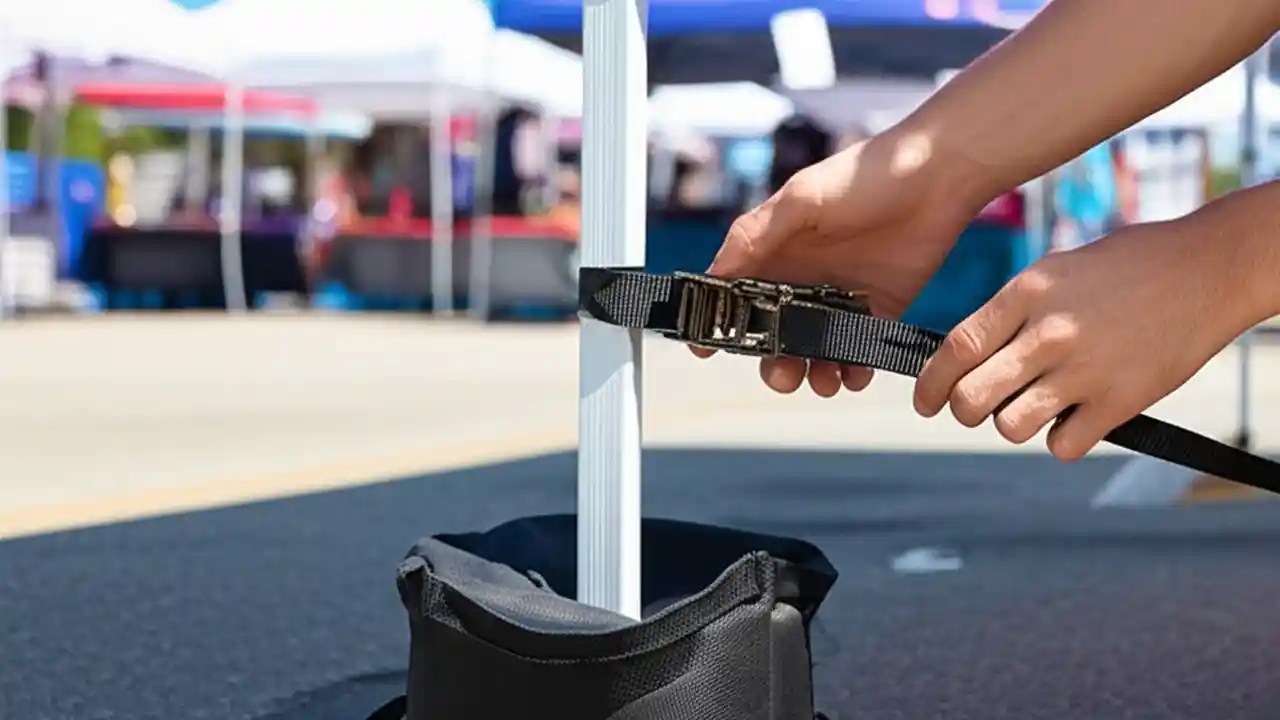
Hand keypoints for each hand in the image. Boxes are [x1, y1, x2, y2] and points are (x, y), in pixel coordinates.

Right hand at [697, 131, 988, 396]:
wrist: (938, 176)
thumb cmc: (865, 174)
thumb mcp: (801, 197)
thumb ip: (756, 235)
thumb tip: (715, 273)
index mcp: (774, 252)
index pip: (733, 294)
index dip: (717, 323)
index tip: (706, 350)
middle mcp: (801, 279)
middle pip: (772, 336)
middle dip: (772, 363)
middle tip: (784, 377)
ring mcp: (838, 297)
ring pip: (813, 350)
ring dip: (812, 373)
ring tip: (824, 381)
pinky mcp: (877, 309)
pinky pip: (857, 350)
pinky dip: (853, 369)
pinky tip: (855, 374)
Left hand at [913, 217, 1260, 460]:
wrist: (1208, 268)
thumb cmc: (1128, 266)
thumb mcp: (1056, 271)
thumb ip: (1010, 312)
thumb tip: (967, 357)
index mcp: (1026, 292)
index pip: (956, 349)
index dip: (931, 384)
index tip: (926, 402)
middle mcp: (1048, 332)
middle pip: (972, 398)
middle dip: (965, 411)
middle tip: (978, 409)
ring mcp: (1085, 369)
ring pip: (1010, 426)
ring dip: (1014, 424)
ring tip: (1035, 406)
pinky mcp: (1121, 400)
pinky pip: (1063, 445)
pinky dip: (1062, 439)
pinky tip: (1075, 418)